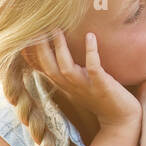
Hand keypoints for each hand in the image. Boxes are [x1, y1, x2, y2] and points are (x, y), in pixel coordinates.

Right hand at [24, 29, 140, 131]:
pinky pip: (94, 68)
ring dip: (60, 49)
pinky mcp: (102, 86)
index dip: (32, 53)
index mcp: (65, 85)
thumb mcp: (79, 85)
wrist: (121, 119)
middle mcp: (71, 86)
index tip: (25, 35)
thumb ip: (69, 72)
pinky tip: (90, 36)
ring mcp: (86, 87)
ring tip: (57, 29)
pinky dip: (91, 52)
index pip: (43, 67)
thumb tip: (60, 52)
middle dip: (41, 48)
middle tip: (37, 27)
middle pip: (49, 67)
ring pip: (66, 68)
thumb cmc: (101, 99)